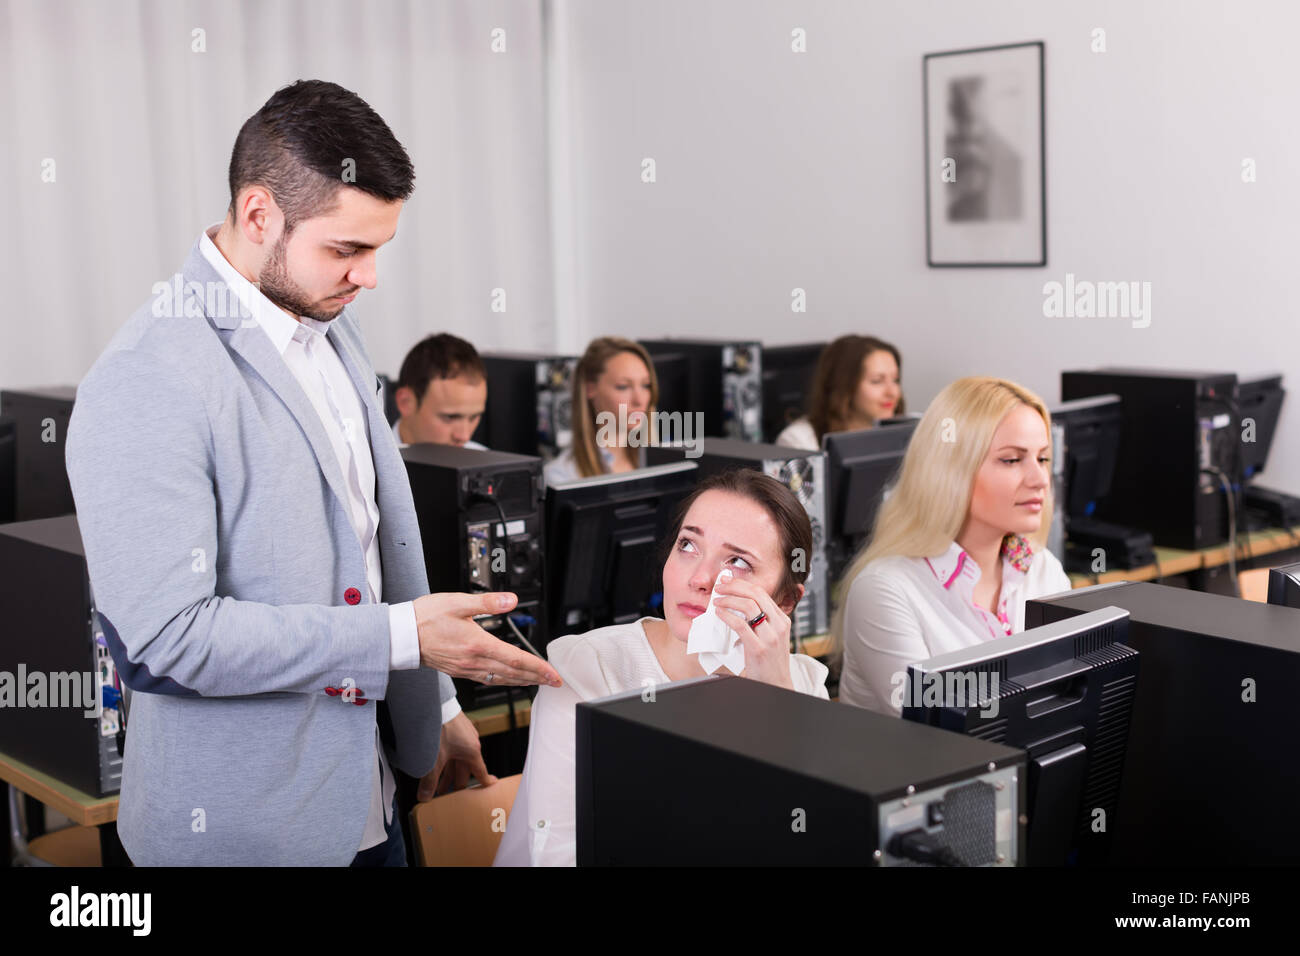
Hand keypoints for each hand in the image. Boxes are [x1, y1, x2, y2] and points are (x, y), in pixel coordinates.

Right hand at [413, 591, 560, 687]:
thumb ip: (488, 602)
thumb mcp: (458, 602)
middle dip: (536, 678)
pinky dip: (503, 680)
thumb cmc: (426, 617)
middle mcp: (474, 661)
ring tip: (537, 681)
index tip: (552, 673)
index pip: (515, 659)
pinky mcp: (459, 670)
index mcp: (477, 644)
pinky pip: (487, 679)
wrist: (401, 635)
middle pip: (512, 673)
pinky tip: (508, 678)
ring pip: (500, 679)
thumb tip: (511, 600)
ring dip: (522, 681)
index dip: (537, 667)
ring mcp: (466, 668)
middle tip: (554, 682)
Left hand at [417, 711, 497, 799]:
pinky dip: (446, 758)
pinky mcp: (455, 727)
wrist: (435, 703)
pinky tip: (437, 760)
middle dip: (454, 783)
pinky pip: (453, 748)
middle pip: (465, 768)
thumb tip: (425, 797)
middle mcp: (471, 743)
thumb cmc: (440, 727)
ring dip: (448, 771)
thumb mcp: (434, 759)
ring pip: (457, 758)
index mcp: (471, 752)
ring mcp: (464, 734)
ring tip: (437, 781)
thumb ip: (429, 781)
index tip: (490, 787)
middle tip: (446, 794)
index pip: (481, 772)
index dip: (484, 782)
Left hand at [711, 575, 794, 690]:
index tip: (728, 582)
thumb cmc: (769, 661)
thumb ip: (760, 621)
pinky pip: (741, 625)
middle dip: (734, 587)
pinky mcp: (759, 648)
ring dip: (728, 600)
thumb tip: (737, 603)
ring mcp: (770, 637)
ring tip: (717, 601)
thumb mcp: (770, 636)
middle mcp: (779, 625)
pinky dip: (727, 616)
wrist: (776, 684)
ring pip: (748, 606)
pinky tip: (719, 613)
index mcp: (782, 620)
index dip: (742, 584)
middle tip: (719, 587)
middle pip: (755, 594)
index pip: (761, 593)